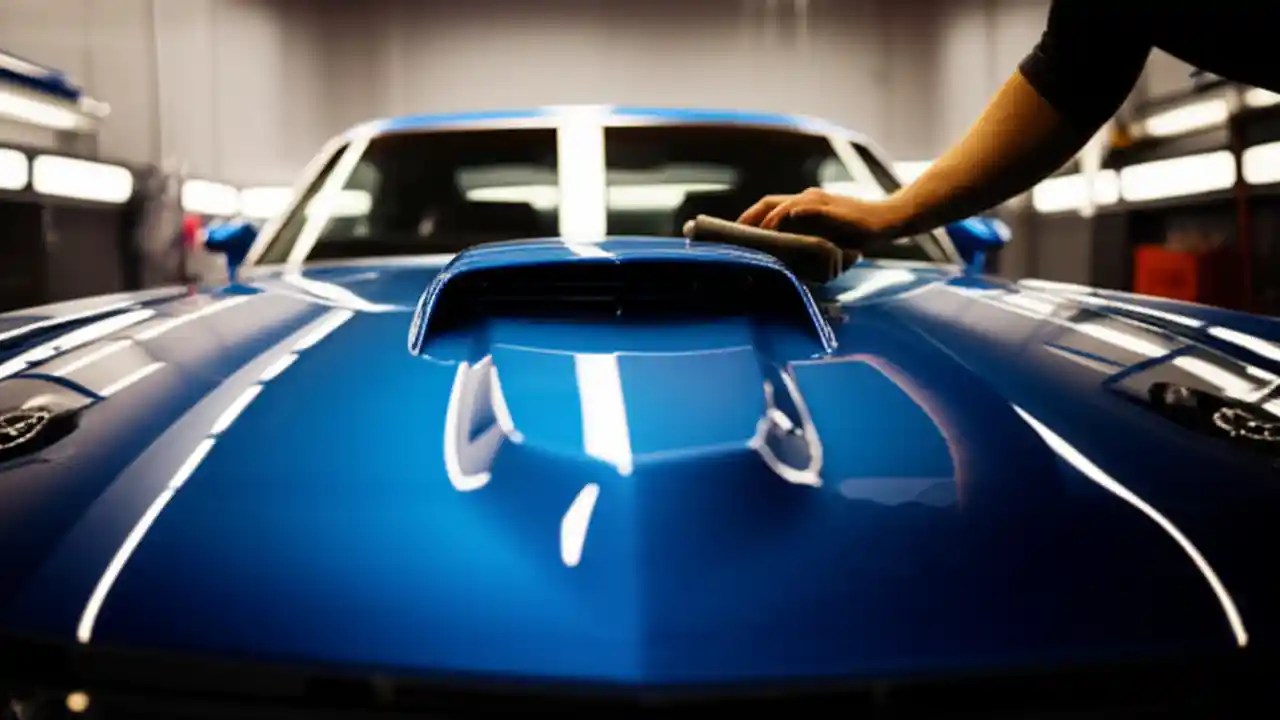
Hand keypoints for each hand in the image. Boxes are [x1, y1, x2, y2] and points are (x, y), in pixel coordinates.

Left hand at [737, 188, 900, 243]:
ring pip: (785, 205)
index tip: (733, 233)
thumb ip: (805, 244)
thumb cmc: (856, 231)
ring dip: (767, 219)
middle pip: (769, 202)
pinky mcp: (834, 207)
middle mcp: (807, 199)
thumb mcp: (826, 239)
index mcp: (803, 205)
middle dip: (749, 217)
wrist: (886, 220)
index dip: (750, 218)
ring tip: (754, 234)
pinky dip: (797, 211)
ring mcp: (820, 201)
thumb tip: (784, 262)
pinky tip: (786, 219)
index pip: (769, 206)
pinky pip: (811, 207)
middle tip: (733, 234)